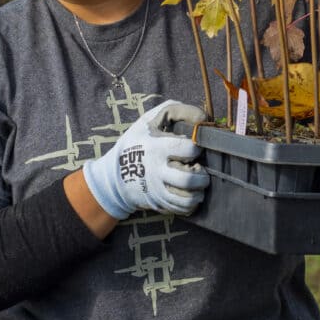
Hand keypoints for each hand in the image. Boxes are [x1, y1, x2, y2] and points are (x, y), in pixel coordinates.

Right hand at [81, 100, 208, 219]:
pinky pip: (183, 209)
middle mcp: (156, 172)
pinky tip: (191, 192)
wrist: (115, 175)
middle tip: (200, 168)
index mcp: (155, 148)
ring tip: (198, 181)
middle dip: (202, 175)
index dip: (197, 146)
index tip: (195, 146)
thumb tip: (203, 120)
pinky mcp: (159, 203)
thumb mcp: (151, 119)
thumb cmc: (139, 141)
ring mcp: (157, 191)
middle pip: (188, 180)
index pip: (187, 148)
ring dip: (199, 191)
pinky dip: (192, 203)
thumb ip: (178, 111)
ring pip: (188, 199)